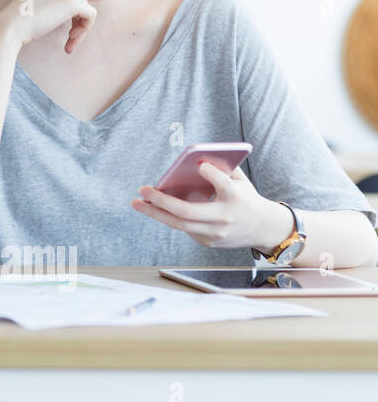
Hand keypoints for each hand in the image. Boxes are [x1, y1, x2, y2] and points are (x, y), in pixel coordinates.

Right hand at [0, 0, 97, 53]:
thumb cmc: (17, 22)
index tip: (57, 28)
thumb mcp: (32, 5)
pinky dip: (85, 29)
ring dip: (80, 27)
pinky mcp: (73, 2)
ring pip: (84, 8)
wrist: (9, 27)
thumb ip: (50, 2)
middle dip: (75, 20)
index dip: (65, 14)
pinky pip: (91, 15)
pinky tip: (71, 39)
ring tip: (69, 41)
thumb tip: (76, 8)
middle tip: (67, 38)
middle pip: (77, 0)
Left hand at [130, 161, 290, 250]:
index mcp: (236, 198)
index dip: (212, 175)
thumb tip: (195, 159)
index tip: (200, 165)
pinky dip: (169, 218)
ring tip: (138, 203)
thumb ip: (222, 167)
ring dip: (156, 213)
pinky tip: (156, 209)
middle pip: (188, 212)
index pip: (223, 185)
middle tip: (142, 190)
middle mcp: (225, 217)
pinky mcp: (210, 242)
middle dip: (161, 201)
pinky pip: (185, 229)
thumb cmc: (246, 198)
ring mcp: (216, 233)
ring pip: (180, 224)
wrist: (263, 228)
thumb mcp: (240, 180)